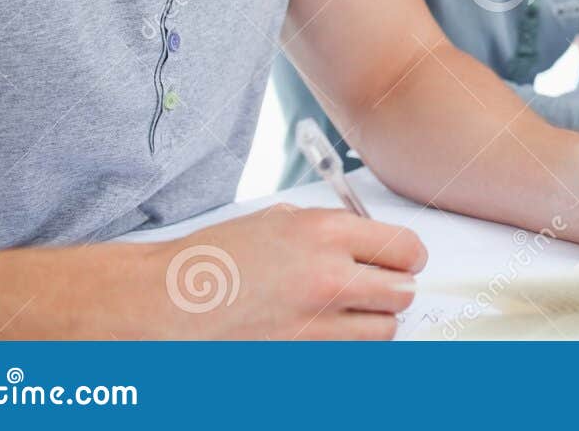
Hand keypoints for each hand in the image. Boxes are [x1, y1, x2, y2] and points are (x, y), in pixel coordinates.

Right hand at [144, 204, 425, 338]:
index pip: (406, 249)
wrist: (168, 302)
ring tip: (347, 311)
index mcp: (325, 233)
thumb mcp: (279, 222)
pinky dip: (347, 345)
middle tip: (379, 286)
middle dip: (395, 289)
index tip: (406, 261)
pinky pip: (351, 354)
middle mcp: (328, 276)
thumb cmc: (216, 259)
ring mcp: (316, 323)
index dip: (410, 257)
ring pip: (384, 330)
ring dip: (374, 321)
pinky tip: (323, 331)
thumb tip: (370, 242)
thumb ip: (332, 230)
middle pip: (403, 293)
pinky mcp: (303, 356)